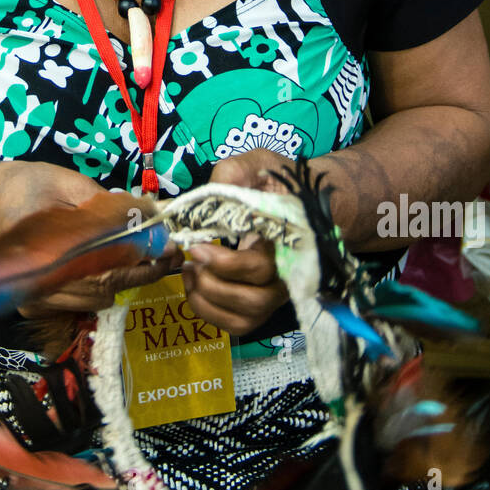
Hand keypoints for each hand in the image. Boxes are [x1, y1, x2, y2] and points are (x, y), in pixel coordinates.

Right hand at [0, 167, 177, 315]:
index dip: (149, 248)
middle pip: (112, 281)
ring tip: (143, 255)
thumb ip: (104, 203)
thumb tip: (147, 214)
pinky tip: (106, 265)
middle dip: (145, 267)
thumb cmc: (11, 190)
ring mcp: (39, 297)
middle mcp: (46, 280)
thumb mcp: (59, 182)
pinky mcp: (35, 304)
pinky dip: (101, 285)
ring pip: (101, 296)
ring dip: (126, 277)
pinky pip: (82, 301)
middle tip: (169, 250)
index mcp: (53, 246)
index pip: (116, 254)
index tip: (171, 241)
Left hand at [176, 149, 296, 335]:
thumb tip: (209, 194)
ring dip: (207, 300)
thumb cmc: (278, 182)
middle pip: (253, 301)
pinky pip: (236, 325)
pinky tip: (194, 285)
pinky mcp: (260, 304)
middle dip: (213, 284)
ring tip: (189, 271)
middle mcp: (286, 276)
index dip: (226, 264)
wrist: (300, 200)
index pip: (261, 268)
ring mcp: (275, 294)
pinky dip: (208, 312)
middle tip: (191, 260)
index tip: (198, 246)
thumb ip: (234, 173)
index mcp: (288, 243)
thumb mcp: (258, 164)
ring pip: (244, 319)